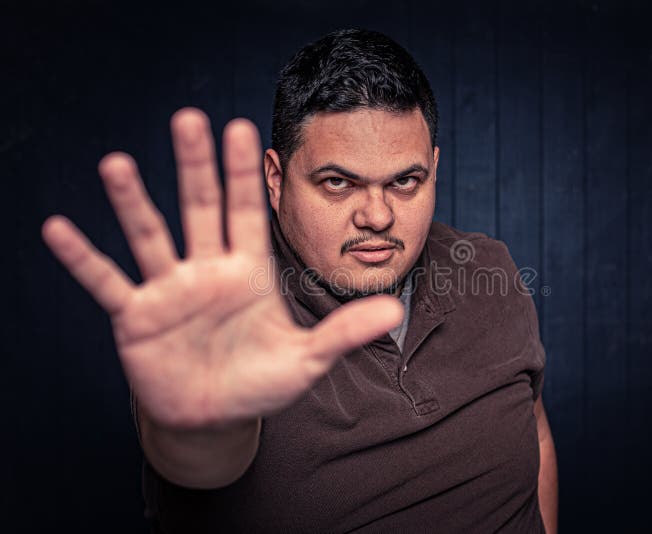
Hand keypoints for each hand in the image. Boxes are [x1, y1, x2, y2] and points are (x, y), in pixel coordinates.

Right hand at [41, 108, 402, 430]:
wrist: (215, 415)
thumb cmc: (260, 381)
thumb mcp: (307, 359)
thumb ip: (343, 332)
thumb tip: (391, 312)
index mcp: (248, 272)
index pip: (248, 212)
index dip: (244, 173)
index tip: (242, 128)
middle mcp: (207, 271)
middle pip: (200, 209)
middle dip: (194, 167)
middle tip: (188, 118)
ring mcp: (170, 291)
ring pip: (151, 236)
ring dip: (134, 202)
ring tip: (116, 163)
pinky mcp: (137, 318)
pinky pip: (107, 283)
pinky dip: (84, 259)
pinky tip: (58, 229)